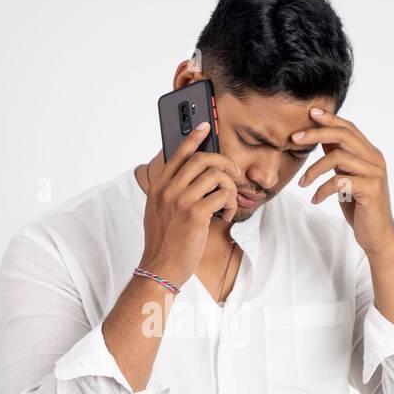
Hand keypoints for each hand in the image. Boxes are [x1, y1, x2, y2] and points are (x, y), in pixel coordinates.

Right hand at [139, 122, 241, 285]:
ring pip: (216, 175)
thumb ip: (171, 192)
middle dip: (224, 162)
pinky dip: (229, 204)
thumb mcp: (159, 211)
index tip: (205, 126)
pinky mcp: (195, 213)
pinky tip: (224, 216)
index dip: (194, 137)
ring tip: (226, 204)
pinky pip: (222, 196)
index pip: (178, 153)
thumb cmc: (164, 242)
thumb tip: (193, 177)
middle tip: (234, 173)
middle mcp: (168, 189)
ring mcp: (181, 200)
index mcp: (159, 186)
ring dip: (229, 188)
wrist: (160, 267)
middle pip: (203, 159)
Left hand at [294, 107, 393, 255]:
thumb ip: (340, 158)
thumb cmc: (359, 207)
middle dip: (316, 133)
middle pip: (343, 135)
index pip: (349, 128)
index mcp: (369, 153)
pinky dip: (322, 190)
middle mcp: (375, 159)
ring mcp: (375, 173)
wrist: (377, 234)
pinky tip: (315, 199)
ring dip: (314, 169)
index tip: (310, 112)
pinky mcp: (371, 189)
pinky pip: (340, 181)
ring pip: (338, 157)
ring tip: (302, 183)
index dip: (330, 118)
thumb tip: (321, 137)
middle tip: (294, 139)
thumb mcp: (346, 177)